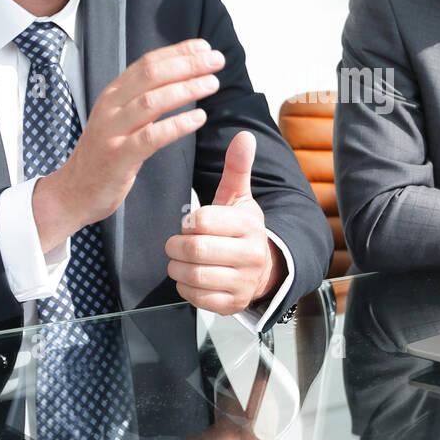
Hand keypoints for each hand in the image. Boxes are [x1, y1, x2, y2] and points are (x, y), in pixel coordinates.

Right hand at [32, 39, 223, 252]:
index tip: (204, 46)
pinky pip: (151, 136)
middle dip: (187, 64)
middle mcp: (111, 107)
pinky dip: (177, 125)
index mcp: (113, 95)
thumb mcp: (118, 119)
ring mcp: (113, 131)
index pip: (147, 63)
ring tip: (212, 84)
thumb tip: (177, 78)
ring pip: (152, 101)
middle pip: (151, 75)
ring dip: (186, 89)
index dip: (178, 52)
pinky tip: (199, 117)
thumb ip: (142, 99)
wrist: (72, 192)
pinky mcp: (118, 157)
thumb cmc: (103, 156)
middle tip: (215, 60)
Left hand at [164, 131, 285, 314]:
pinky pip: (195, 297)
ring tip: (181, 259)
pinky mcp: (232, 304)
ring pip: (192, 274)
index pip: (202, 221)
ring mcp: (242, 282)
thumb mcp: (239, 197)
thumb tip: (245, 136)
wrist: (263, 267)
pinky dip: (185, 287)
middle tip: (177, 243)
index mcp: (248, 226)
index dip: (188, 222)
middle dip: (176, 246)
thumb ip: (238, 167)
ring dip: (176, 267)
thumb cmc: (242, 230)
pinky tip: (191, 277)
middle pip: (194, 250)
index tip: (191, 223)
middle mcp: (250, 255)